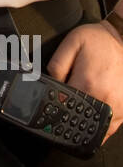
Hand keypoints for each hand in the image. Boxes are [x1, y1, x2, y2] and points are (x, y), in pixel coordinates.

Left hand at [45, 19, 122, 142]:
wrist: (122, 39)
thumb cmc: (99, 41)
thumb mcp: (71, 43)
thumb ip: (56, 65)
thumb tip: (51, 84)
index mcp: (87, 83)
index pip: (63, 105)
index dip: (57, 103)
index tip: (57, 99)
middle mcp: (103, 97)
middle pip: (78, 117)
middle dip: (71, 111)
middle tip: (72, 97)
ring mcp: (116, 106)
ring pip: (95, 127)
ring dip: (86, 120)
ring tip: (84, 103)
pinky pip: (110, 127)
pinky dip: (100, 124)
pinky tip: (95, 112)